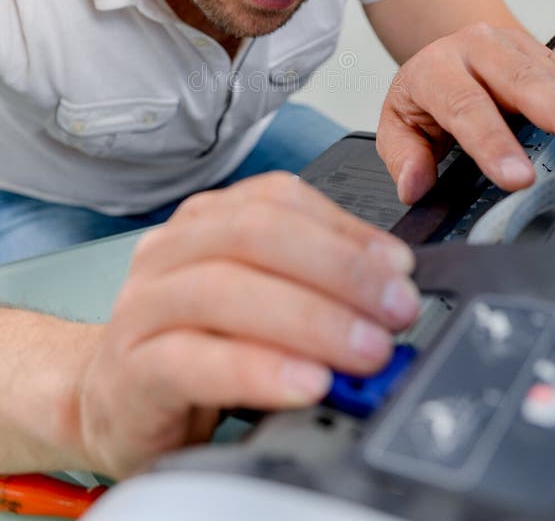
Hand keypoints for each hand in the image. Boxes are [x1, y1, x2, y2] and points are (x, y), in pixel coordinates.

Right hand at [74, 173, 418, 478]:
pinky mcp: (131, 371)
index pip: (279, 199)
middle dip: (338, 269)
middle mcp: (172, 250)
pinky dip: (259, 369)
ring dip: (310, 319)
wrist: (113, 398)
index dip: (346, 229)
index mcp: (207, 221)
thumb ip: (311, 285)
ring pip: (225, 290)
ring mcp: (144, 306)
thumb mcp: (256, 298)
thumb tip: (390, 290)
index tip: (398, 268)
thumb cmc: (195, 343)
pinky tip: (306, 383)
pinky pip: (194, 361)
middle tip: (394, 309)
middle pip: (255, 234)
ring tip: (365, 350)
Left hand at [377, 22, 554, 203]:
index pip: (464, 106)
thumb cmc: (425, 93)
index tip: (516, 177)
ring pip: (549, 75)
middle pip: (519, 80)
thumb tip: (414, 187)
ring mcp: (512, 45)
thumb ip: (402, 156)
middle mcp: (475, 48)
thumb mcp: (397, 124)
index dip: (492, 143)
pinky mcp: (540, 52)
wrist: (445, 53)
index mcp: (434, 68)